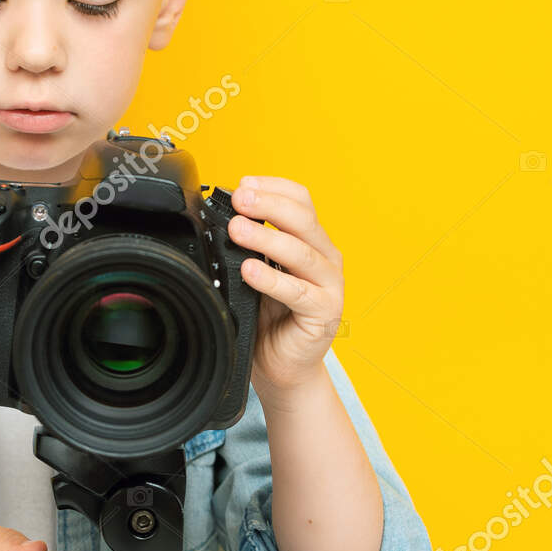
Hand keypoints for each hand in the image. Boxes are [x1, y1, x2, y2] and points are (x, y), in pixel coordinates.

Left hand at [226, 175, 343, 405]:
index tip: (242, 184)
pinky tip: (250, 270)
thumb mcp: (256, 272)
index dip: (272, 187)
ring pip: (301, 251)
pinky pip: (298, 291)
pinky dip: (272, 279)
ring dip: (266, 236)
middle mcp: (325, 258)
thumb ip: (249, 246)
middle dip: (268, 204)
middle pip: (303, 218)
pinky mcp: (325, 312)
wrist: (282, 366)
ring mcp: (329, 285)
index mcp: (311, 241)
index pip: (300, 200)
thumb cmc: (268, 318)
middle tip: (239, 199)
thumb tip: (222, 218)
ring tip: (237, 229)